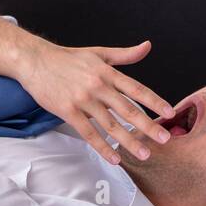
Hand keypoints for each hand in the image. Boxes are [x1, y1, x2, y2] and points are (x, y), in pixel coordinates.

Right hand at [16, 37, 174, 162]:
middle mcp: (98, 86)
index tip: (169, 112)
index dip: (154, 101)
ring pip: (110, 125)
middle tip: (164, 139)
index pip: (136, 88)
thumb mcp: (98, 53)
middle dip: (148, 126)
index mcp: (107, 72)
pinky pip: (89, 133)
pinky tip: (114, 159)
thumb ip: (124, 55)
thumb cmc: (67, 58)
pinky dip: (102, 147)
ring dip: (129, 141)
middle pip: (127, 109)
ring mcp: (83, 100)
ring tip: (144, 154)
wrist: (36, 61)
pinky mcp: (68, 112)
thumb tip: (147, 46)